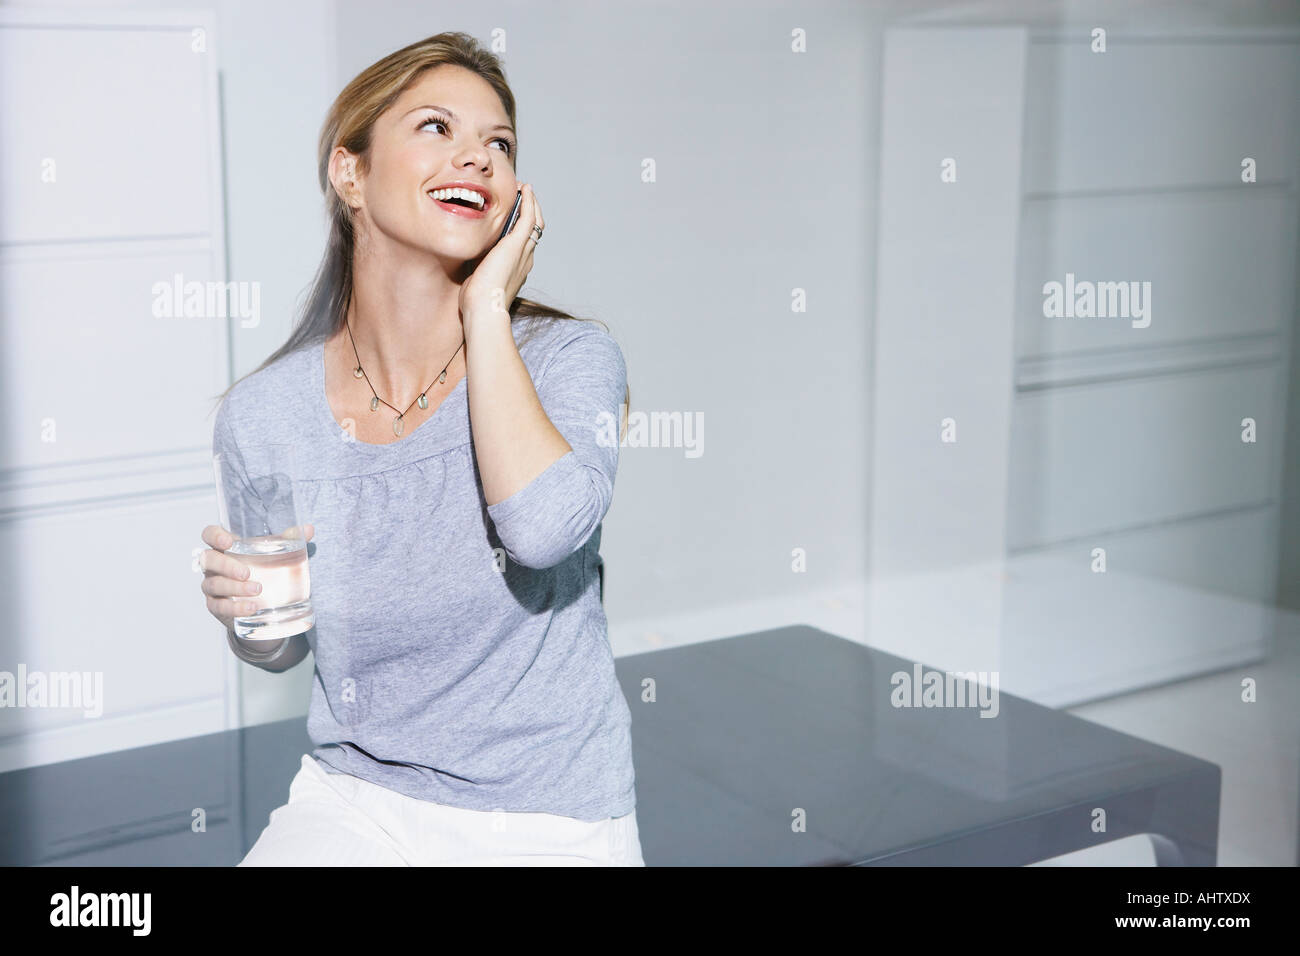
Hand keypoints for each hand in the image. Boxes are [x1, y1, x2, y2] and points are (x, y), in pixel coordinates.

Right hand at [199, 523, 313, 630]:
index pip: (209, 535)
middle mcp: (214, 566)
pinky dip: (235, 607)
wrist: (259, 603)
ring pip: (213, 584)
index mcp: (226, 548)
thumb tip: (309, 529)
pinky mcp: (216, 606)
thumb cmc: (262, 570)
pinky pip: (219, 606)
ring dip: (234, 588)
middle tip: (247, 573)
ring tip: (257, 590)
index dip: (214, 536)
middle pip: (208, 560)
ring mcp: (212, 586)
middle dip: (226, 566)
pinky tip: (251, 607)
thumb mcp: (274, 554)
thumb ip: (288, 541)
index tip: (228, 542)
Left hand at [458, 182, 544, 323]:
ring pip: (535, 222)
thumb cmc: (477, 303)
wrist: (484, 308)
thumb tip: (468, 258)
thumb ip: (477, 267)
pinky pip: (528, 218)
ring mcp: (524, 252)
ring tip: (524, 189)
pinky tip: (524, 190)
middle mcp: (525, 260)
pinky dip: (528, 202)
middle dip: (529, 212)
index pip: (524, 243)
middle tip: (523, 196)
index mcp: (517, 269)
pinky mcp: (517, 245)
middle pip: (534, 230)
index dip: (521, 228)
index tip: (514, 215)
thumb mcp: (477, 281)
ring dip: (531, 203)